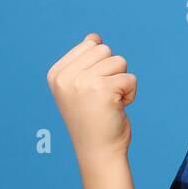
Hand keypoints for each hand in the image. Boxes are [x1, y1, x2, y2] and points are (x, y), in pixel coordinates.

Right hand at [46, 33, 136, 160]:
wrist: (98, 152)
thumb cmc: (93, 120)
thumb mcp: (82, 87)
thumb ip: (85, 61)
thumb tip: (94, 37)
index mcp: (56, 74)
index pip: (90, 45)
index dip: (100, 67)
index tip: (92, 91)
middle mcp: (65, 76)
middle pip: (105, 50)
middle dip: (112, 72)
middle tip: (103, 97)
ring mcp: (82, 82)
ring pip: (119, 61)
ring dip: (122, 82)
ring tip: (110, 103)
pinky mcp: (103, 89)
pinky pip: (130, 78)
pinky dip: (131, 94)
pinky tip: (118, 108)